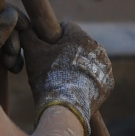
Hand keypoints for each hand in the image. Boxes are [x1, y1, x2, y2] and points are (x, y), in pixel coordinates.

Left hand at [0, 5, 22, 83]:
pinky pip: (14, 52)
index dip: (12, 14)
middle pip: (8, 23)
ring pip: (13, 38)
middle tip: (11, 52)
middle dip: (14, 39)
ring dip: (15, 52)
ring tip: (9, 66)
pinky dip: (16, 60)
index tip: (24, 26)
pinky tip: (12, 71)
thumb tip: (11, 12)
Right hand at [19, 19, 113, 133]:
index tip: (46, 48)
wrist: (65, 108)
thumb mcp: (32, 52)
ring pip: (88, 61)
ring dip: (78, 66)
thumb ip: (29, 34)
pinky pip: (96, 77)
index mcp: (80, 36)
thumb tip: (26, 27)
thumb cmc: (48, 77)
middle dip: (67, 52)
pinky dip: (86, 80)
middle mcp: (98, 48)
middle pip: (78, 45)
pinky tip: (75, 88)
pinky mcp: (108, 84)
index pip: (66, 27)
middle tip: (53, 66)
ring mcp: (105, 67)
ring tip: (64, 80)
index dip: (53, 36)